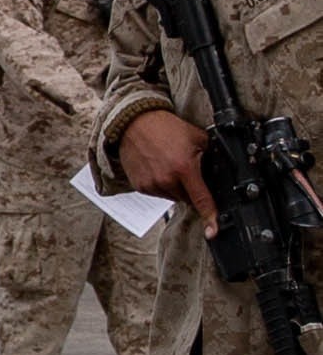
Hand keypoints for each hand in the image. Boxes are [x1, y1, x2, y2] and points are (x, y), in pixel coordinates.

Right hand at [116, 104, 216, 227]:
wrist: (134, 123)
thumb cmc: (166, 128)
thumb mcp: (197, 138)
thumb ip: (210, 156)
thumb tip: (219, 171)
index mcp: (185, 169)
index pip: (202, 199)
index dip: (210, 217)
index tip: (213, 232)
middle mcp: (167, 180)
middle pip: (187, 198)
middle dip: (190, 187)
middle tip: (185, 168)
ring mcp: (152, 184)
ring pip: (173, 197)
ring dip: (175, 187)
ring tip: (169, 165)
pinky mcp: (140, 186)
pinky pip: (158, 193)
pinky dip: (161, 185)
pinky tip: (158, 168)